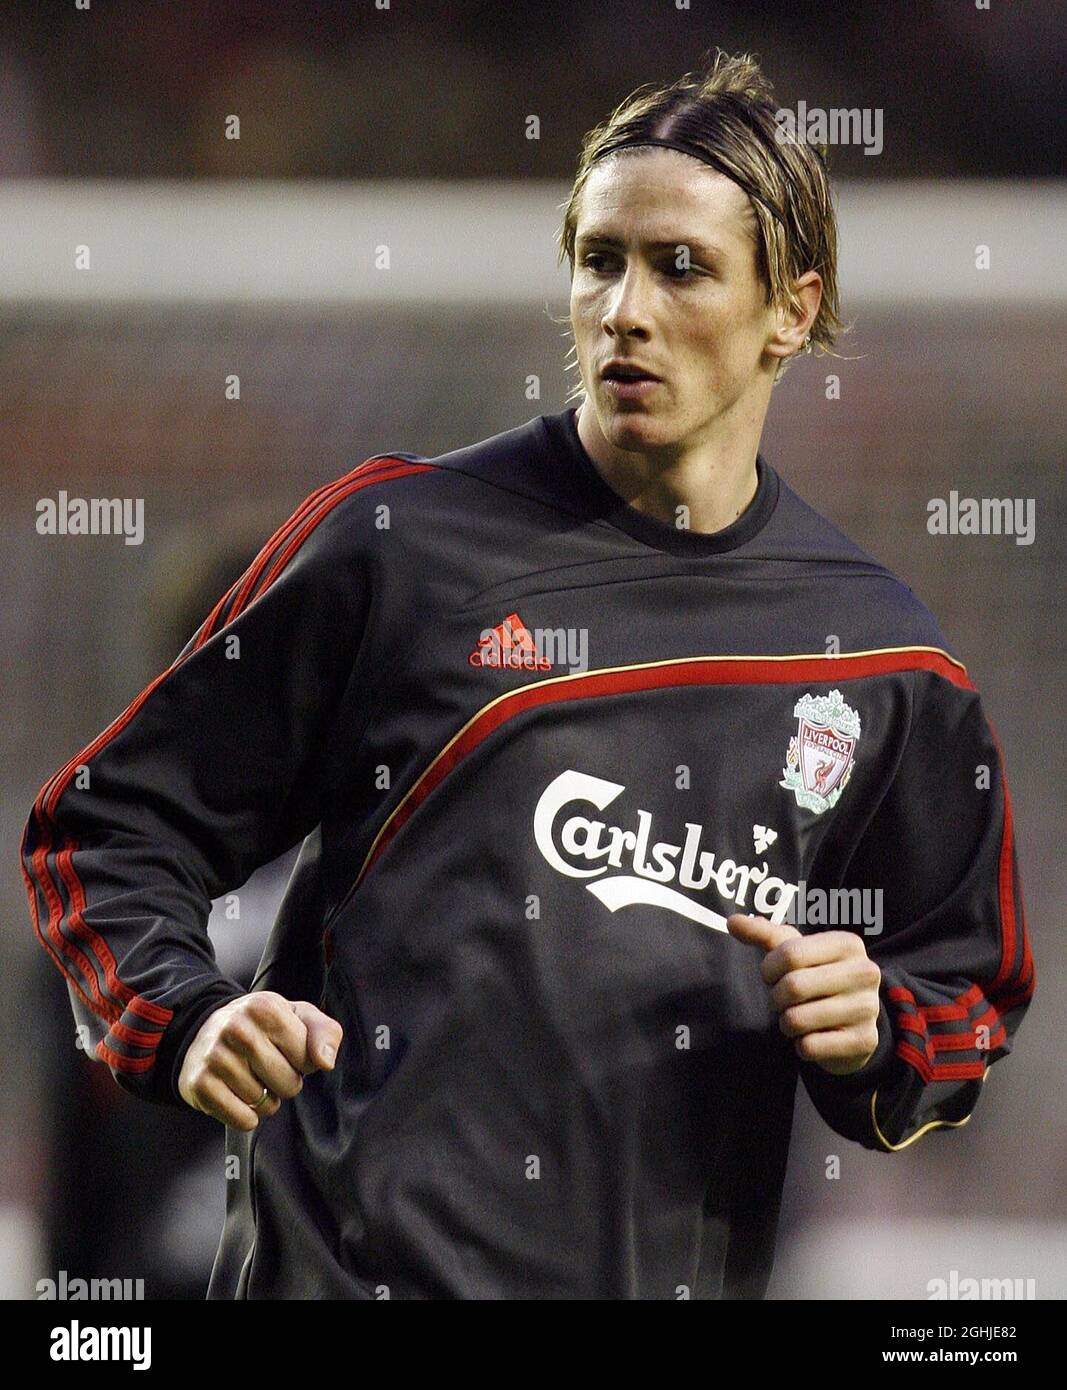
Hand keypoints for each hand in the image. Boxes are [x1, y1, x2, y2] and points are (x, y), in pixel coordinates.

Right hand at [178, 992, 342, 1130]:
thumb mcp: (298, 1016)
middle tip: (268, 1067)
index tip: (287, 1051)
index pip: (308, 1059)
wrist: (204, 1032)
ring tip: (250, 1077)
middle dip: (285, 1082)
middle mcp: (237, 1028)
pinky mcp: (200, 1084)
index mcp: (265, 1007)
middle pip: (289, 1084)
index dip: (303, 1062)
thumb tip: (325, 1062)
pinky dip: (246, 1116)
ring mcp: (215, 1056)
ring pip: (266, 1104)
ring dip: (264, 1099)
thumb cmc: (261, 1026)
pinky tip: (237, 1094)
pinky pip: (242, 1119)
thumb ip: (325, 1032)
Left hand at [727, 914, 880, 1075]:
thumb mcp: (794, 952)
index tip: (772, 975)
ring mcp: (868, 1008)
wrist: (853, 1024)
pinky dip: (801, 1046)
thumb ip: (763, 934)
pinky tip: (813, 1037)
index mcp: (848, 943)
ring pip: (798, 1019)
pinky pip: (810, 1046)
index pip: (790, 954)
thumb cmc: (817, 978)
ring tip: (800, 1017)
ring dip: (787, 1023)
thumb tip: (732, 921)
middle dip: (776, 998)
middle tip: (785, 1000)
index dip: (769, 968)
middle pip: (793, 986)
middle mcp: (865, 972)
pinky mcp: (864, 1041)